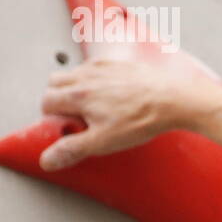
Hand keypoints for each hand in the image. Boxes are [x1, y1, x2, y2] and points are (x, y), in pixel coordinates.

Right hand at [38, 59, 186, 170]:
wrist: (175, 100)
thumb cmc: (144, 118)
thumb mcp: (103, 142)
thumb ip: (72, 149)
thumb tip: (48, 159)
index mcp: (78, 94)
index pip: (46, 101)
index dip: (52, 117)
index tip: (66, 126)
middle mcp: (88, 75)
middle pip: (55, 82)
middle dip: (58, 99)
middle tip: (76, 116)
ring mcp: (105, 67)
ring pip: (75, 72)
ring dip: (75, 87)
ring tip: (94, 106)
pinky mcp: (121, 63)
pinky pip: (98, 66)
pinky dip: (96, 78)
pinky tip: (112, 93)